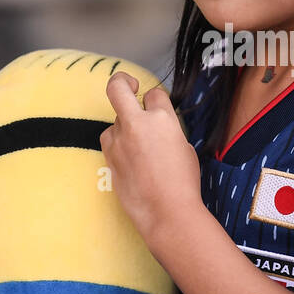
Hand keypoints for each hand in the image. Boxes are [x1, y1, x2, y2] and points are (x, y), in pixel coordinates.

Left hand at [99, 71, 201, 248]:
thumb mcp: (184, 148)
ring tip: (138, 147)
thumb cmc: (183, 184)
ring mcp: (119, 141)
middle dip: (121, 81)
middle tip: (129, 85)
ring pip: (114, 121)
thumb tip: (159, 129)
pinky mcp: (109, 158)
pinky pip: (110, 142)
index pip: (154, 93)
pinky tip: (131, 160)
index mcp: (162, 119)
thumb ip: (168, 131)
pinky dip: (118, 146)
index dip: (156, 99)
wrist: (167, 212)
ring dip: (123, 127)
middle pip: (117, 87)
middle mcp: (137, 125)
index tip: (156, 105)